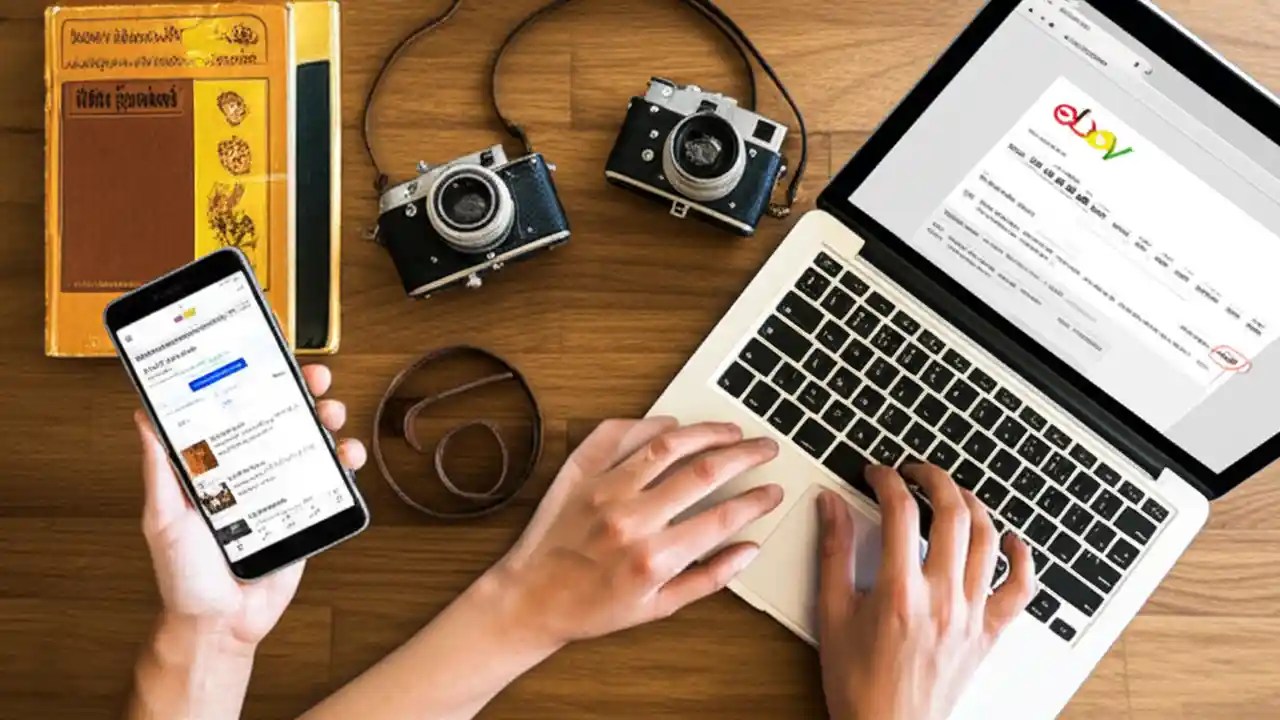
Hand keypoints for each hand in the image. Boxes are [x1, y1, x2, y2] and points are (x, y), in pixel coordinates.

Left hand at [134, 364, 367, 646]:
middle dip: (302, 390)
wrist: (220, 623)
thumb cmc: (185, 576)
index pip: (236, 410)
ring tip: (332, 413)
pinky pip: (333, 481)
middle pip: (282, 417)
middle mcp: (251, 470)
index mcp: (216, 464)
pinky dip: (346, 463)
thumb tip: (143, 417)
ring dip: (328, 420)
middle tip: (314, 377)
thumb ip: (160, 470)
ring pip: (312, 442)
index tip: (265, 355)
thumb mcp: (163, 518)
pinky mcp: (307, 511)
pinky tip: (346, 456)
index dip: (253, 381)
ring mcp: (281, 489)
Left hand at [489, 418, 785, 647]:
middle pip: (704, 471)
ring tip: (728, 430)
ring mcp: (602, 490)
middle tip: (764, 448)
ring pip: (666, 444)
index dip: (756, 501)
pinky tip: (670, 425)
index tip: (772, 491)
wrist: (529, 599)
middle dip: (744, 455)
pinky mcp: (579, 473)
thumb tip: (748, 550)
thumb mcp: (657, 608)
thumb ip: (708, 579)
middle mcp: (630, 518)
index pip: (723, 517)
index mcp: (653, 557)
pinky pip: (617, 434)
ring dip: (705, 431)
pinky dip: (647, 424)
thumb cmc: (590, 608)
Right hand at [817, 464, 1035, 719]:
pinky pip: (1019, 590)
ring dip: (972, 505)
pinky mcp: (987, 633)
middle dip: (934, 477)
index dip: (887, 480)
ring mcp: (970, 614)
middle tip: (916, 470)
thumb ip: (834, 553)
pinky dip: (1020, 559)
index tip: (877, 474)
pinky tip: (1010, 541)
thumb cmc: (858, 683)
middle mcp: (942, 598)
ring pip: (987, 540)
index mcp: (900, 591)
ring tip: (952, 493)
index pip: (900, 511)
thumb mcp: (832, 613)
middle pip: (953, 513)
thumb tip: (831, 508)